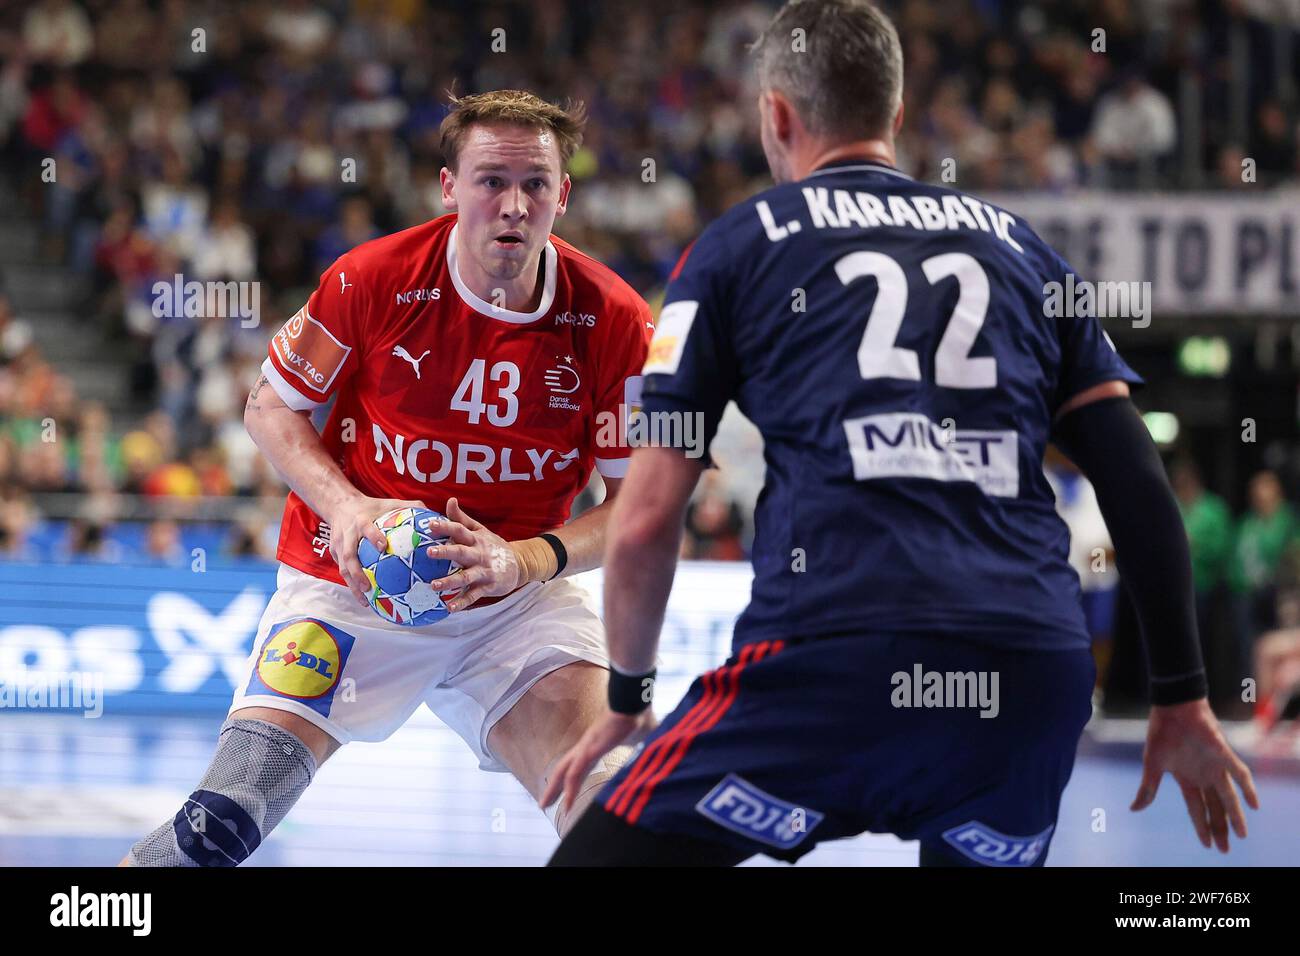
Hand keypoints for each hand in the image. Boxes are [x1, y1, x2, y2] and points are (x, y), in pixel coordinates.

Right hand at [326, 495, 428, 606]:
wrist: (340, 505)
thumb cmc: (371, 507)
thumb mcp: (388, 503)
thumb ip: (410, 507)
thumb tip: (434, 518)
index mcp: (360, 521)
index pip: (365, 528)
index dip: (373, 536)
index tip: (383, 546)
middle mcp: (347, 535)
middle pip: (348, 555)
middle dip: (356, 572)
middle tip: (368, 586)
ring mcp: (338, 546)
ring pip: (343, 568)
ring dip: (353, 585)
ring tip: (366, 600)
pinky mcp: (334, 555)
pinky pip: (343, 573)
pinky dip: (353, 587)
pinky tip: (365, 600)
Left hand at [423, 497, 527, 610]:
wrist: (520, 563)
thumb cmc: (492, 546)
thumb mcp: (480, 530)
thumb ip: (462, 518)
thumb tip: (449, 500)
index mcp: (476, 539)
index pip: (460, 530)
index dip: (446, 526)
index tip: (430, 525)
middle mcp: (479, 554)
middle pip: (461, 552)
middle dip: (446, 552)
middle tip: (429, 552)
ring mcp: (484, 571)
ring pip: (465, 577)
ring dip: (450, 581)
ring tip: (433, 586)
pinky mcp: (488, 587)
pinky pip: (474, 596)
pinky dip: (462, 602)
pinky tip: (449, 608)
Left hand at [539, 708, 657, 816]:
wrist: (636, 703)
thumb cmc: (639, 715)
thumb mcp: (642, 736)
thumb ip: (644, 745)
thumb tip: (659, 750)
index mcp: (597, 743)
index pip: (580, 764)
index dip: (573, 778)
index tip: (567, 791)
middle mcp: (587, 745)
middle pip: (564, 768)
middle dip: (554, 786)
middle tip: (544, 802)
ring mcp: (586, 746)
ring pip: (564, 771)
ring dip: (554, 789)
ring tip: (544, 805)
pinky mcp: (590, 748)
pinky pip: (576, 772)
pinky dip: (570, 788)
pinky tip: (566, 802)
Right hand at [1131, 698, 1259, 851]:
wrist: (1171, 707)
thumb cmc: (1161, 733)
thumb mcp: (1151, 765)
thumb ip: (1147, 789)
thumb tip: (1133, 809)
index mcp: (1187, 779)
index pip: (1197, 809)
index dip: (1202, 827)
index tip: (1208, 846)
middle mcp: (1203, 776)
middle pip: (1214, 808)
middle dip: (1219, 829)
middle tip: (1225, 850)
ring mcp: (1214, 766)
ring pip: (1228, 797)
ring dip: (1235, 816)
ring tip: (1241, 834)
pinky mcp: (1222, 754)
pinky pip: (1239, 774)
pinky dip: (1248, 789)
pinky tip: (1254, 804)